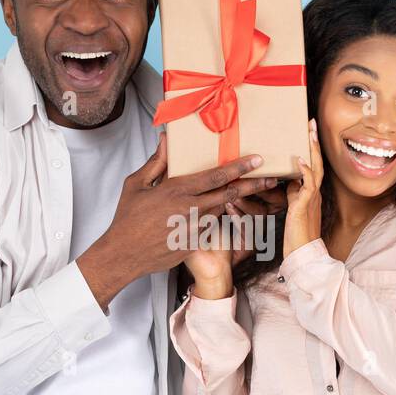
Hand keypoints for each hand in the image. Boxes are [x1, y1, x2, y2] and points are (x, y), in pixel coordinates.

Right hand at [77, 131, 278, 309]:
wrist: (123, 254)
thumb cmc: (127, 218)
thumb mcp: (136, 184)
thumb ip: (156, 162)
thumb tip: (165, 140)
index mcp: (176, 190)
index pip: (216, 176)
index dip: (239, 167)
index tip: (257, 160)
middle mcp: (189, 209)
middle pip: (229, 194)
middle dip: (253, 186)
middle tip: (272, 178)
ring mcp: (193, 228)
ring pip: (221, 210)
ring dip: (236, 202)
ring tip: (253, 193)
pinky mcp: (193, 243)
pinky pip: (210, 227)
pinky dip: (216, 218)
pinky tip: (221, 213)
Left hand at [283, 117, 323, 259]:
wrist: (302, 254)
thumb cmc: (296, 235)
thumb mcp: (294, 209)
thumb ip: (293, 194)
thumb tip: (291, 181)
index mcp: (310, 193)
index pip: (313, 165)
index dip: (311, 148)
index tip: (308, 131)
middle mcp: (313, 193)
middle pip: (317, 161)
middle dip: (314, 142)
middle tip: (310, 122)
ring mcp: (311, 199)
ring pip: (316, 169)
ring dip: (312, 150)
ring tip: (309, 132)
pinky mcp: (305, 206)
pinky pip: (308, 185)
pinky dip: (306, 171)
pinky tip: (300, 160)